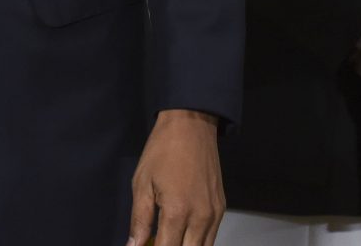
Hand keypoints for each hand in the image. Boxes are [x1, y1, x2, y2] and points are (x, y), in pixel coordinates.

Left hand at [127, 109, 223, 245]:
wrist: (191, 126)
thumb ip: (139, 220)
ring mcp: (214, 214)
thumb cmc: (162, 151)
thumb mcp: (141, 184)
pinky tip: (182, 235)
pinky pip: (211, 237)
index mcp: (177, 211)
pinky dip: (197, 242)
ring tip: (168, 237)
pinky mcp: (221, 209)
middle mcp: (200, 218)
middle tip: (155, 242)